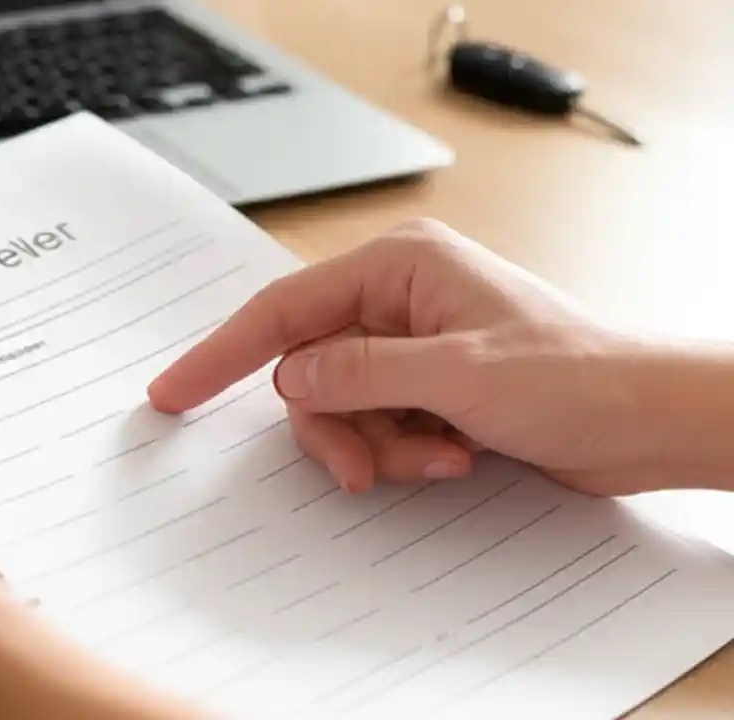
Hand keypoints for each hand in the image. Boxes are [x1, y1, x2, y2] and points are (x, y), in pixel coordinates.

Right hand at [149, 218, 729, 495]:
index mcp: (398, 267)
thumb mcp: (457, 375)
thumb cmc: (574, 376)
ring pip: (340, 407)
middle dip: (333, 427)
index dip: (220, 354)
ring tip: (439, 457)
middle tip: (360, 469)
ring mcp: (412, 345)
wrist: (644, 419)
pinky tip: (455, 456)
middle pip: (309, 371)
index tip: (171, 393)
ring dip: (378, 446)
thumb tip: (288, 378)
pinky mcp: (428, 386)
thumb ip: (360, 373)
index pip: (282, 310)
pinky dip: (403, 453)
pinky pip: (376, 425)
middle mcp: (397, 299)